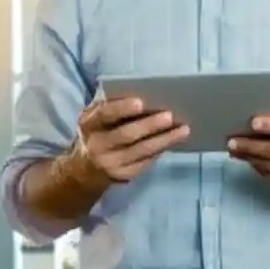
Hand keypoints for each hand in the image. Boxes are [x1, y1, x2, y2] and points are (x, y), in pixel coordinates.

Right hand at [68, 96, 190, 187]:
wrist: (86, 168)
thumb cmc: (96, 132)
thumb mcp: (93, 118)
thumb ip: (108, 105)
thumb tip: (140, 92)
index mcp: (89, 124)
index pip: (104, 115)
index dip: (121, 108)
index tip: (140, 102)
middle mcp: (97, 145)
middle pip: (126, 135)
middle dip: (149, 125)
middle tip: (170, 115)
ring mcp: (110, 163)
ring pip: (141, 150)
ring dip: (164, 139)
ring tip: (183, 129)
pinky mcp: (123, 176)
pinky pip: (146, 161)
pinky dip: (161, 149)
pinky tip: (174, 140)